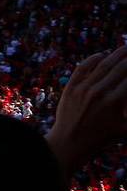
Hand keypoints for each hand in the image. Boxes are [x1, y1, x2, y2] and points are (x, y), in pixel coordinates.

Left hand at [48, 44, 126, 174]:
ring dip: (116, 54)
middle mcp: (99, 92)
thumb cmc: (102, 138)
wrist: (69, 143)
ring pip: (103, 64)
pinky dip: (93, 59)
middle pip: (121, 67)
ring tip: (126, 47)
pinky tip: (102, 55)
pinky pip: (82, 68)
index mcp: (114, 102)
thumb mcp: (126, 129)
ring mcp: (83, 88)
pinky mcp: (70, 87)